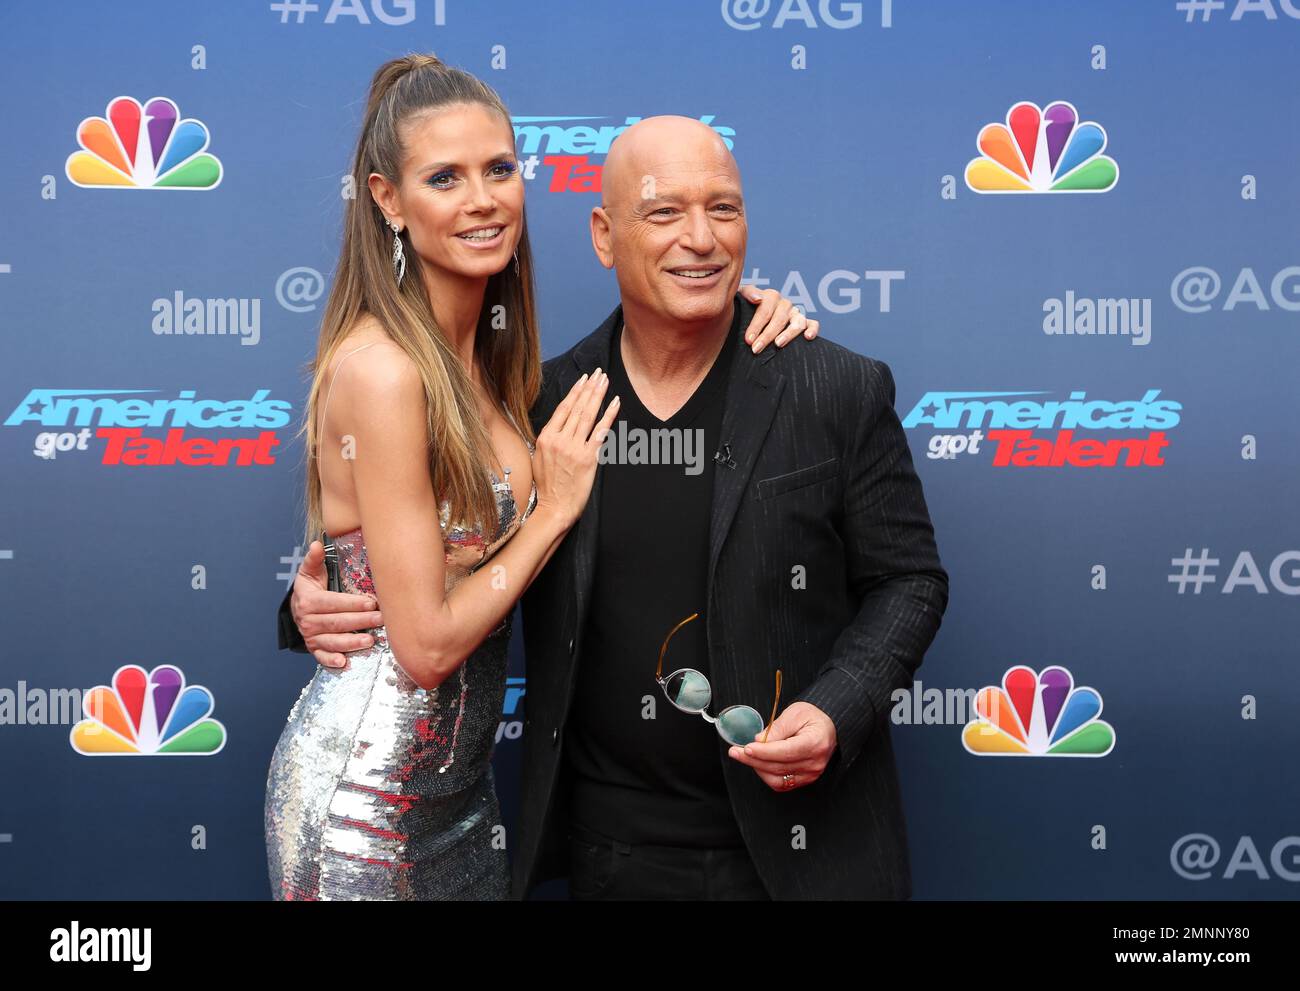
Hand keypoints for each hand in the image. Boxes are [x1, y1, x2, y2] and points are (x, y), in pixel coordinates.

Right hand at [291, 539, 383, 669]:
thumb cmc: (311, 588)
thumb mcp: (310, 572)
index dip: (352, 604)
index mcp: (308, 601)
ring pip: (331, 641)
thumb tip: (317, 545)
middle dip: (359, 622)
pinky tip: (343, 662)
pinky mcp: (314, 648)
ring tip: (370, 641)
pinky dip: (331, 661)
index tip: (371, 603)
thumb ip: (314, 560)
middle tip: (380, 620)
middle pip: (336, 622)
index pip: (332, 603)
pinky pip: (321, 657)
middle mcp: (307, 621)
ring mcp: (310, 636)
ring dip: (350, 643)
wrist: (298, 608)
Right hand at [532, 370, 619, 528]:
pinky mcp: (588, 458)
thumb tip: (558, 424)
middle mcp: (560, 440)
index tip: (583, 379)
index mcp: (546, 438)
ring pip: (588, 415)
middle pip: (577, 407)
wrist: (555, 507)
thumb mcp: (539, 457)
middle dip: (590, 387)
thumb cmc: (547, 485)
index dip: (575, 391)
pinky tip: (615, 403)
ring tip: (605, 381)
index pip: (563, 408)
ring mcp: (574, 448)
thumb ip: (548, 439)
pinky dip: (609, 415)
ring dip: (598, 395)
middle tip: (599, 373)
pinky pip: (601, 432)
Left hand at [727, 701, 837, 790]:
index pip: (786, 752)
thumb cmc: (812, 718)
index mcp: (815, 743)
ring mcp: (810, 774)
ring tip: (744, 756)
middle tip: (735, 751)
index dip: (764, 752)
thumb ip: (778, 727)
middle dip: (753, 760)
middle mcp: (815, 763)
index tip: (747, 747)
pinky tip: (757, 764)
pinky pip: (781, 784)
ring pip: (777, 779)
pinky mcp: (804, 780)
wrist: (826, 728)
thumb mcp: (796, 713)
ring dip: (757, 768)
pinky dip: (766, 775)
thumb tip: (759, 740)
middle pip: (778, 767)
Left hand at [738, 285, 819, 352]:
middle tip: (756, 349)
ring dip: (788, 334)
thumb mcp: (740, 297)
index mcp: (770, 297)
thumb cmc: (743, 308)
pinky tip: (808, 337)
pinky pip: (813, 323)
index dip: (756, 325)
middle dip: (767, 335)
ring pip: (797, 321)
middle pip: (779, 319)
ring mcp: (795, 313)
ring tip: (778, 344)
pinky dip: (813, 329)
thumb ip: (747, 293)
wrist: (747, 316)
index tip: (748, 340)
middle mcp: (784, 304)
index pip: (765, 310)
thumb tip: (758, 299)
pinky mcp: (804, 323)